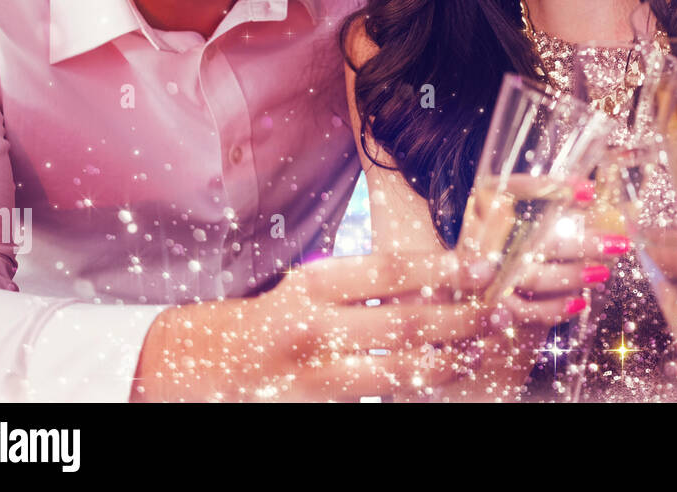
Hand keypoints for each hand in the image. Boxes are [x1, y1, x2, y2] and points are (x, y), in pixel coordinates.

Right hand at [132, 249, 490, 401]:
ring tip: (478, 352)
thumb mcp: (296, 294)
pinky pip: (372, 406)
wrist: (175, 372)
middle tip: (500, 310)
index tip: (484, 264)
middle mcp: (314, 332)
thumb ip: (351, 292)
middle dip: (463, 317)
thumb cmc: (247, 326)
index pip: (392, 271)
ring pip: (399, 372)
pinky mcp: (310, 412)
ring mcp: (312, 380)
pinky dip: (408, 396)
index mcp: (309, 289)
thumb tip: (422, 284)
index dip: (444, 266)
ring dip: (447, 363)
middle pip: (408, 323)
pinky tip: (435, 389)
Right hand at [441, 187, 627, 401]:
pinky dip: (555, 310)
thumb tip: (589, 195)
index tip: (589, 190)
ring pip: (532, 276)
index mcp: (484, 201)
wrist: (449, 279)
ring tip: (604, 272)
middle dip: (580, 243)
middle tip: (618, 243)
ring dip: (573, 275)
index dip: (552, 189)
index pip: (517, 188)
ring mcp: (482, 273)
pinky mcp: (487, 304)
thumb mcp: (508, 207)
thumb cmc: (495, 235)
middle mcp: (480, 234)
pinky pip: (525, 311)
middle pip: (534, 238)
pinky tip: (581, 303)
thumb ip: (542, 200)